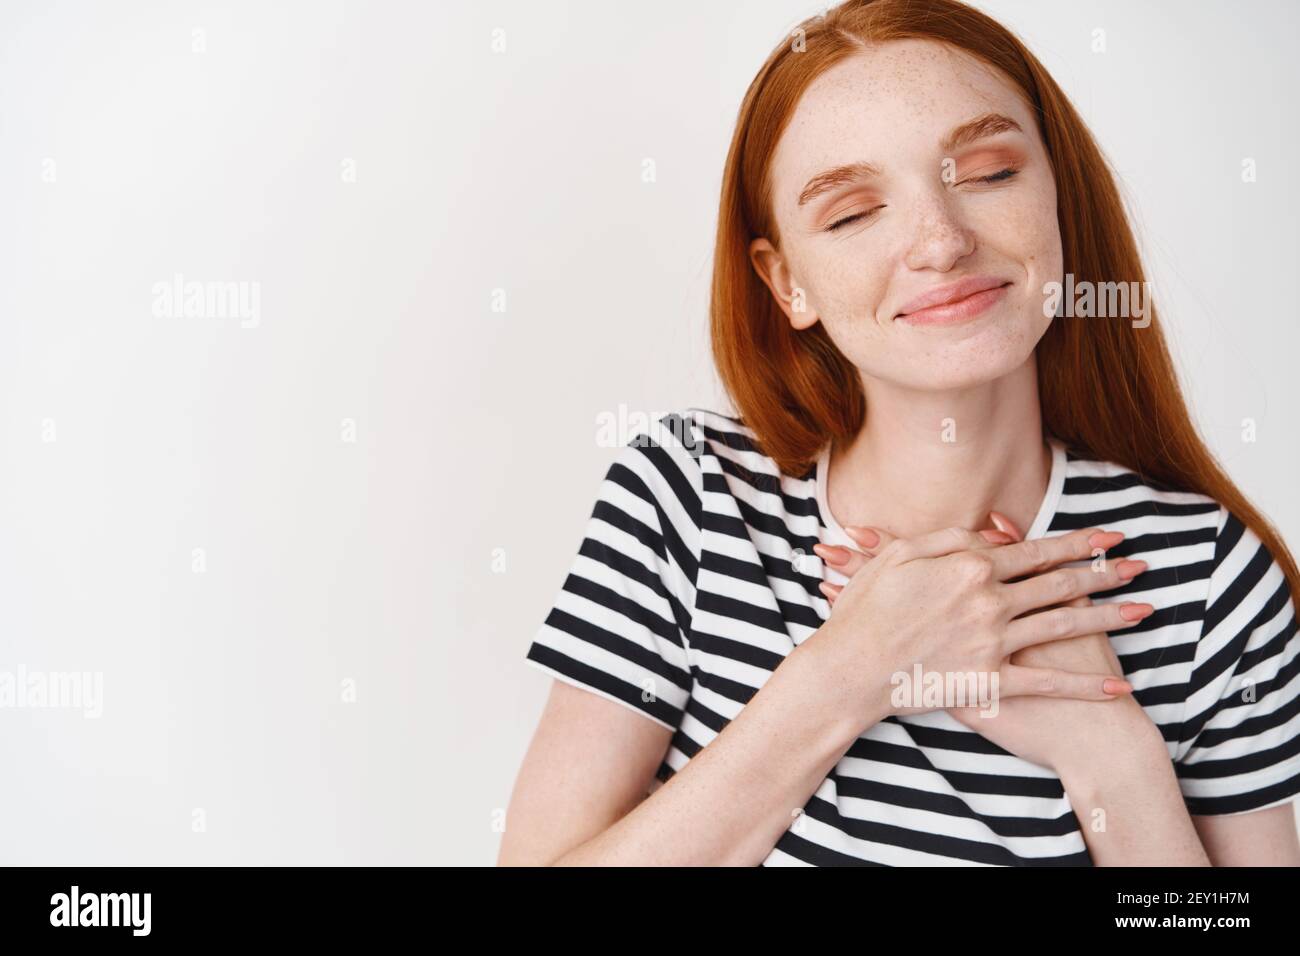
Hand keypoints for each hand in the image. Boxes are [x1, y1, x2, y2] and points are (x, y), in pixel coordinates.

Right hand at [807, 517, 1149, 734]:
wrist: (848, 669)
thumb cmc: (865, 610)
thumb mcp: (899, 556)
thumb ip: (947, 539)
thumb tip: (989, 534)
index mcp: (969, 568)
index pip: (1035, 551)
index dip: (1076, 543)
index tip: (1109, 537)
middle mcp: (990, 602)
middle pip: (1059, 584)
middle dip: (1105, 574)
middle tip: (1139, 566)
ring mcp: (993, 643)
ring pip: (1063, 626)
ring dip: (1108, 617)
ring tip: (1143, 610)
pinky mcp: (991, 682)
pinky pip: (1048, 683)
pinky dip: (1086, 686)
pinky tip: (1118, 686)